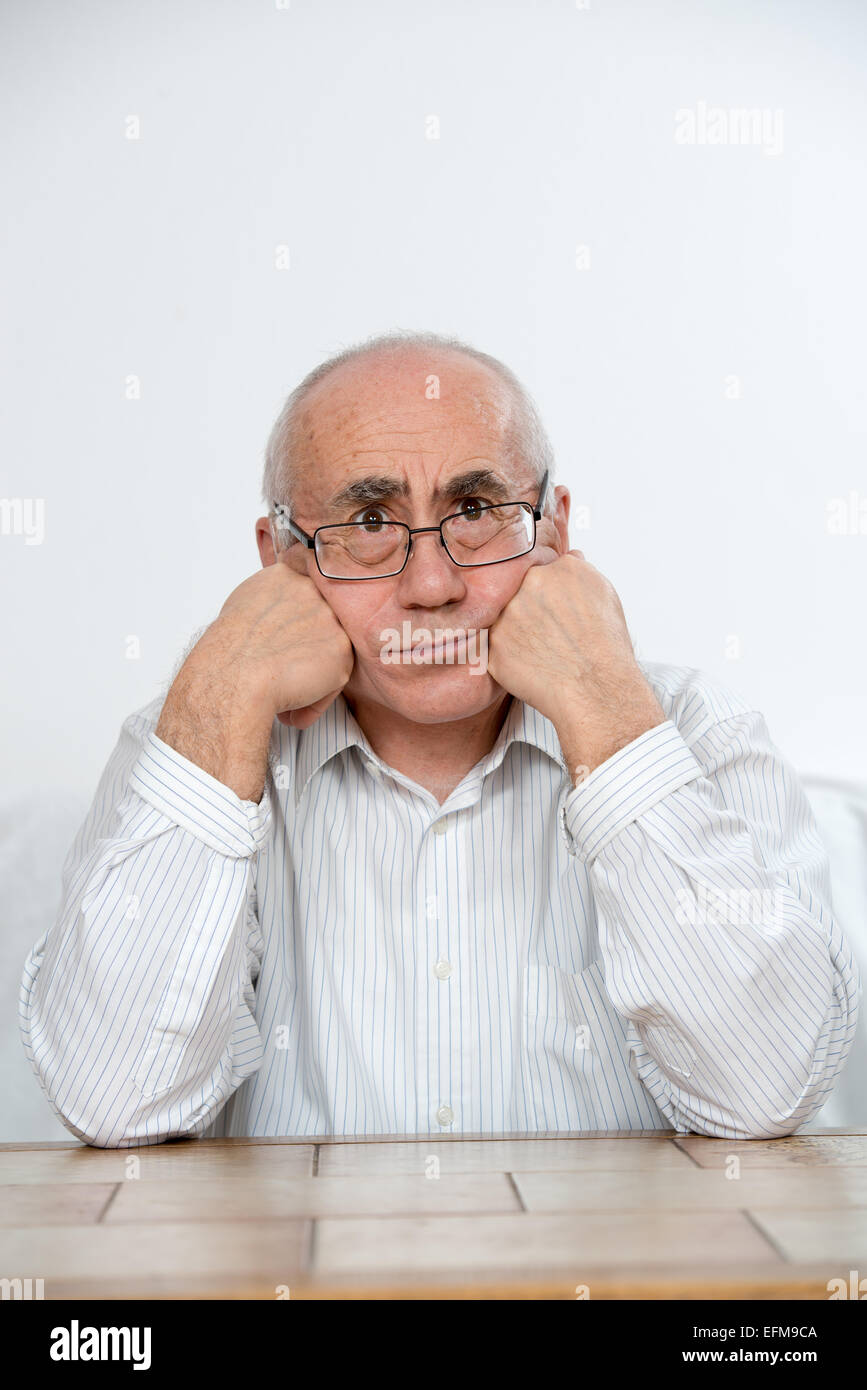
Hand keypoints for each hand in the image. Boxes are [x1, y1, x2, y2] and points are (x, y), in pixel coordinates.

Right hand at [155, 546, 354, 799]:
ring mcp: (325, 618)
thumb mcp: (241, 615)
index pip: (309, 586)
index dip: (298, 625)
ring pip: (332, 656)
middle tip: (271, 674)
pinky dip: (317, 699)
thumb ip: (270, 599)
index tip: (278, 647)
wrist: (222, 696)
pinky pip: (339, 681)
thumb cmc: (220, 671)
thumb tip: (281, 576)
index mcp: (276, 577)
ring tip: (277, 687)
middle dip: (304, 658)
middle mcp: (304, 589)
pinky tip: (289, 700)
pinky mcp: (340, 650)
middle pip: (325, 628)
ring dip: (310, 680)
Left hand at [486, 550, 665, 779]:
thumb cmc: (605, 644)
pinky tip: (534, 668)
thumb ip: (579, 570)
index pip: (539, 574)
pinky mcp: (493, 649)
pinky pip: (496, 650)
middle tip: (551, 635)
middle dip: (530, 612)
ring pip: (505, 621)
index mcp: (554, 569)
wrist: (596, 687)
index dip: (547, 596)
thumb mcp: (603, 593)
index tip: (555, 613)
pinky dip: (511, 660)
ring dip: (518, 634)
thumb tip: (568, 557)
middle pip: (519, 595)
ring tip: (545, 654)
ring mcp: (506, 617)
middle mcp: (527, 587)